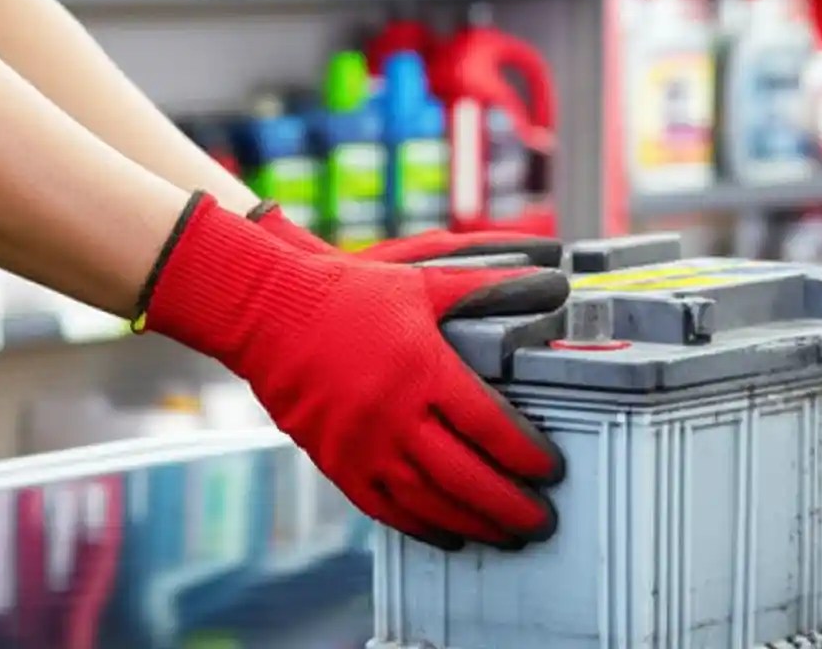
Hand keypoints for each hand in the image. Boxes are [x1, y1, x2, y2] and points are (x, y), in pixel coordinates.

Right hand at [142, 193, 568, 550]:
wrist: (269, 313)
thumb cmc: (350, 294)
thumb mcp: (423, 284)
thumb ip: (487, 288)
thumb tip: (551, 283)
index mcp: (424, 371)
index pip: (489, 426)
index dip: (526, 454)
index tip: (552, 470)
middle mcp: (395, 416)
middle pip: (466, 476)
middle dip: (511, 505)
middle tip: (543, 522)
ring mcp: (363, 446)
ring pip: (430, 502)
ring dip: (474, 524)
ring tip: (507, 538)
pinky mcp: (336, 463)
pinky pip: (385, 510)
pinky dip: (422, 529)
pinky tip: (450, 538)